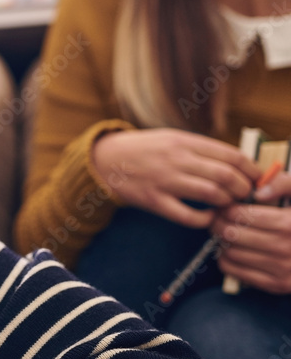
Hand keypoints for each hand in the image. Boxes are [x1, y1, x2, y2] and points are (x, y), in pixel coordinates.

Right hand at [91, 128, 257, 226]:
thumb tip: (236, 164)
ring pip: (211, 194)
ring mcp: (164, 180)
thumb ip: (200, 149)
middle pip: (226, 175)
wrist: (104, 160)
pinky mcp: (153, 200)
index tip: (254, 179)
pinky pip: (188, 216)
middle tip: (243, 195)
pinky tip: (207, 217)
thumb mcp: (171, 138)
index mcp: (183, 141)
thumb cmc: (143, 150)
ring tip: (225, 205)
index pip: (230, 155)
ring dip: (226, 202)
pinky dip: (204, 220)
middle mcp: (175, 159)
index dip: (250, 170)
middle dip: (242, 189)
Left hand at [212, 172, 290, 294]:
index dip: (225, 208)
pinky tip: (229, 251)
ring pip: (231, 252)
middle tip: (216, 219)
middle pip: (231, 233)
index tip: (223, 206)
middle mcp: (285, 247)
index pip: (240, 214)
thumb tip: (258, 193)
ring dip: (221, 242)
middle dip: (218, 224)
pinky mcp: (278, 285)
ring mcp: (282, 268)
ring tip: (224, 234)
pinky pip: (237, 272)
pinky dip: (226, 261)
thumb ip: (283, 184)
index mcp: (289, 223)